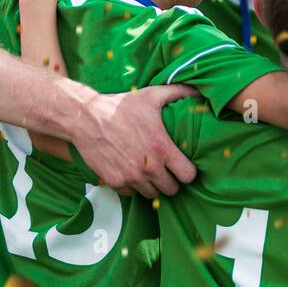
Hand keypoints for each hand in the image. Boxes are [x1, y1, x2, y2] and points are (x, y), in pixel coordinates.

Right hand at [71, 84, 199, 197]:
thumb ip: (180, 93)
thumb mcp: (152, 95)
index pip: (188, 176)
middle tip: (167, 170)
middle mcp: (148, 167)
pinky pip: (132, 194)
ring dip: (153, 185)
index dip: (189, 172)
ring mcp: (131, 177)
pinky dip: (134, 186)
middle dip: (172, 181)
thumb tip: (200, 92)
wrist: (86, 118)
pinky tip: (132, 171)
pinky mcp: (115, 182)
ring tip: (150, 171)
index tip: (184, 166)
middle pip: (172, 190)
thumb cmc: (121, 106)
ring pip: (152, 194)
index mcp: (161, 148)